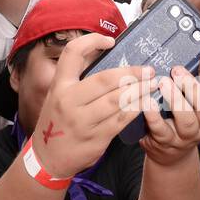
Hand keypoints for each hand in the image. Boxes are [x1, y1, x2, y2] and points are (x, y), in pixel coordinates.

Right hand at [32, 34, 151, 178]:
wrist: (47, 158)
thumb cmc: (57, 122)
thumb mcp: (57, 95)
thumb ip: (76, 78)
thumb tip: (104, 54)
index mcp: (59, 86)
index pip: (72, 53)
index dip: (92, 41)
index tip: (111, 40)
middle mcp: (69, 101)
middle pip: (105, 79)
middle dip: (131, 73)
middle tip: (148, 70)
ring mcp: (83, 121)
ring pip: (117, 100)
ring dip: (139, 90)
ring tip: (152, 84)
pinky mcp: (96, 138)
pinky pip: (121, 119)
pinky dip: (136, 109)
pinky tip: (146, 103)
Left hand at [138, 51, 199, 166]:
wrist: (169, 152)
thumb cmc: (179, 118)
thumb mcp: (190, 100)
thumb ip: (192, 81)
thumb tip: (189, 54)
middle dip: (191, 86)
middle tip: (176, 71)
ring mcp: (186, 135)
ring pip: (186, 119)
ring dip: (175, 100)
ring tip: (163, 84)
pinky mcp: (167, 142)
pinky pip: (161, 130)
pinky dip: (154, 116)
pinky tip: (146, 103)